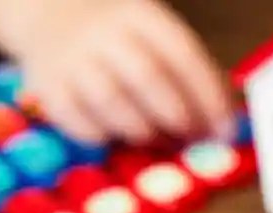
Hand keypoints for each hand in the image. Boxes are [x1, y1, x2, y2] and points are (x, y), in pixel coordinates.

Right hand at [14, 0, 232, 144]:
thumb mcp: (160, 38)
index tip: (226, 130)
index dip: (209, 98)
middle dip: (179, 117)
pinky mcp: (46, 86)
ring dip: (144, 131)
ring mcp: (71, 58)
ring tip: (157, 138)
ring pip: (112, 101)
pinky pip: (79, 122)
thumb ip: (196, 76)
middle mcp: (103, 32)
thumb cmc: (123, 39)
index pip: (183, 56)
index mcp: (141, 17)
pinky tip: (118, 135)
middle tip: (193, 138)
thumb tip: (226, 127)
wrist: (49, 14)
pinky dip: (106, 138)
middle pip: (148, 77)